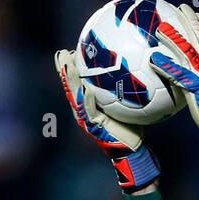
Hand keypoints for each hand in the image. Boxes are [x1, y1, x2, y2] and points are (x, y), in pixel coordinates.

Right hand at [54, 49, 159, 192]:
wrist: (132, 149)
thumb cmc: (131, 127)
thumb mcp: (126, 104)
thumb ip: (124, 88)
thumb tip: (136, 67)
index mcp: (89, 104)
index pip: (78, 82)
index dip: (71, 68)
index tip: (71, 51)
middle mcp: (84, 111)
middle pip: (71, 87)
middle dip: (65, 71)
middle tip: (62, 53)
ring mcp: (88, 119)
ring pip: (75, 97)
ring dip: (70, 82)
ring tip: (67, 67)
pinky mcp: (95, 127)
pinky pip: (89, 112)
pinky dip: (87, 100)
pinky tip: (86, 89)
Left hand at [149, 4, 198, 158]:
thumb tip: (192, 83)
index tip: (198, 14)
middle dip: (190, 20)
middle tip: (181, 7)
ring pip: (187, 49)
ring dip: (173, 36)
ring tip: (161, 25)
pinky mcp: (194, 84)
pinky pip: (176, 73)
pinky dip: (165, 65)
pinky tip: (153, 59)